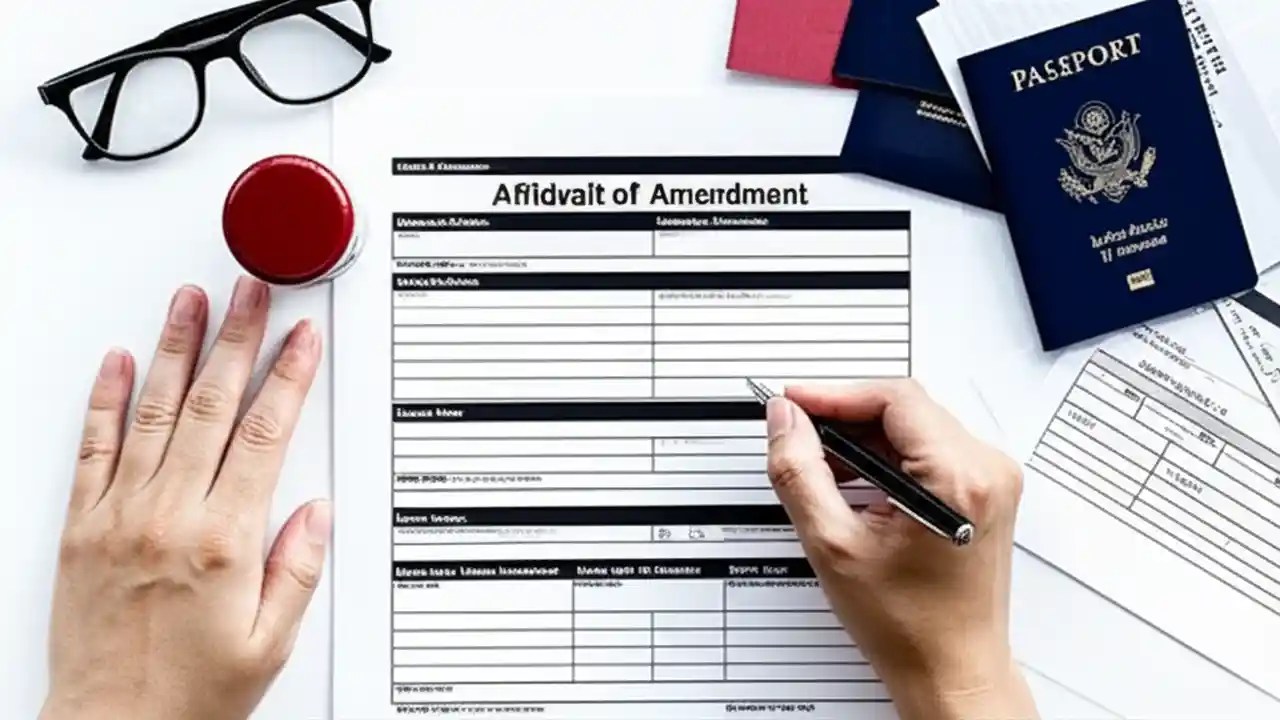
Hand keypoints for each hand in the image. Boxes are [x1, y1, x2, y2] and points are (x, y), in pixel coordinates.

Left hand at [41, 278, 327, 719]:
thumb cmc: (190, 696)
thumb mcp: (269, 642)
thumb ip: (296, 569)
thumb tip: (314, 510)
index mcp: (222, 541)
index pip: (265, 435)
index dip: (288, 377)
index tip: (301, 339)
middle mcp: (167, 516)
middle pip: (211, 405)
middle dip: (237, 339)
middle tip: (249, 291)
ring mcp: (118, 515)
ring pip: (152, 410)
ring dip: (175, 349)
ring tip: (190, 301)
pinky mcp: (80, 525)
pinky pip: (92, 447)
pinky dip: (103, 398)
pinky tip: (115, 360)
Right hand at [765, 380, 1037, 719]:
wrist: (952, 670)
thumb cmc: (910, 627)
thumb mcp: (833, 545)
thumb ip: (799, 472)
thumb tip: (784, 421)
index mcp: (960, 479)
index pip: (893, 399)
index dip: (834, 394)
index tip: (795, 403)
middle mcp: (987, 471)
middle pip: (905, 408)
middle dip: (846, 416)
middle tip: (799, 434)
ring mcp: (992, 481)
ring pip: (915, 427)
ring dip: (865, 437)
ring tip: (822, 465)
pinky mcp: (986, 492)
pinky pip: (930, 449)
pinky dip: (887, 456)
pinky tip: (855, 480)